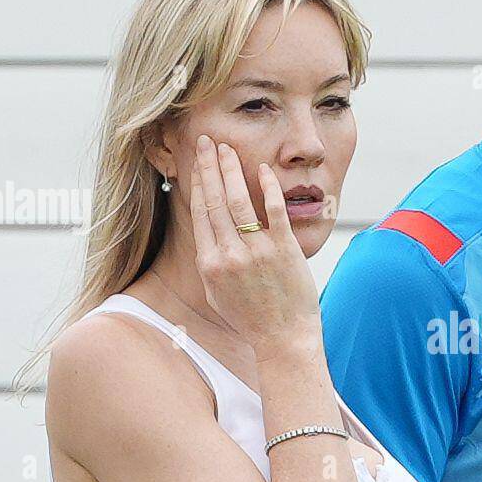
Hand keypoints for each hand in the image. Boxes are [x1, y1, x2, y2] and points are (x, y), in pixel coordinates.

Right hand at [188, 135, 319, 352]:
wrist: (282, 340)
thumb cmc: (250, 319)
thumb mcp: (217, 293)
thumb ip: (210, 263)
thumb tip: (206, 237)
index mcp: (209, 263)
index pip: (200, 212)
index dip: (197, 182)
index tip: (197, 162)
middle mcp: (228, 255)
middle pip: (214, 200)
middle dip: (209, 166)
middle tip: (207, 141)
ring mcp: (256, 252)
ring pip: (238, 200)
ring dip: (232, 170)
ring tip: (229, 149)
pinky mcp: (284, 251)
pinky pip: (274, 211)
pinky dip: (267, 187)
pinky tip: (263, 169)